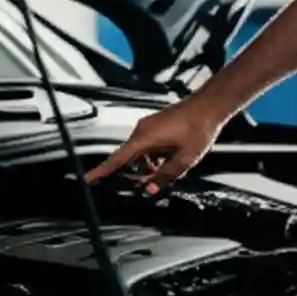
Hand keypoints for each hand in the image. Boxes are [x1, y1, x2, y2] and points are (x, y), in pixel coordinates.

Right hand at [83, 95, 224, 191]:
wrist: (209, 106)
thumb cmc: (198, 128)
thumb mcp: (184, 158)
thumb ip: (165, 175)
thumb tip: (150, 189)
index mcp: (144, 138)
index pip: (117, 159)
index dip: (101, 171)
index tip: (87, 180)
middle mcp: (141, 131)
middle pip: (127, 159)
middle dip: (134, 174)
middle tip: (148, 184)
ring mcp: (147, 127)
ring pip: (138, 154)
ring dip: (146, 166)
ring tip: (165, 171)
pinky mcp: (154, 126)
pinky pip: (146, 146)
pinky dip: (151, 157)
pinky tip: (167, 161)